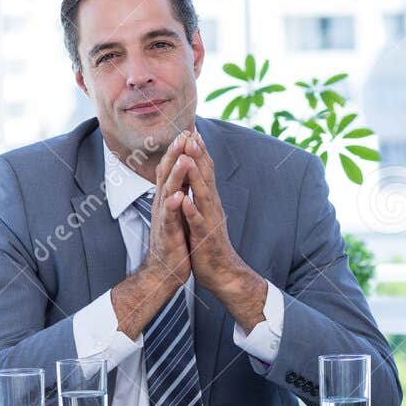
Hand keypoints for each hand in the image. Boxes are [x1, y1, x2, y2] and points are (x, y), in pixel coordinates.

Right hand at [111, 135, 193, 336]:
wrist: (164, 271)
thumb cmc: (172, 241)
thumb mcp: (176, 212)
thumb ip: (176, 193)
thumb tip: (179, 175)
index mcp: (167, 198)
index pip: (171, 169)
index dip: (178, 150)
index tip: (187, 130)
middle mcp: (162, 205)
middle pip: (166, 174)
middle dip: (175, 154)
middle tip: (182, 134)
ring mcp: (163, 219)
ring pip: (168, 193)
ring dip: (175, 175)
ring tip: (182, 158)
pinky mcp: (167, 235)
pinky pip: (169, 219)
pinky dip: (174, 207)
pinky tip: (179, 197)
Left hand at [173, 130, 265, 328]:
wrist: (221, 273)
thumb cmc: (208, 244)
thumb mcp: (202, 215)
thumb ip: (199, 196)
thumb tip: (194, 177)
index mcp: (208, 202)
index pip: (204, 172)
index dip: (198, 152)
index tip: (190, 131)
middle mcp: (212, 208)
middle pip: (205, 177)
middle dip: (198, 156)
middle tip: (191, 134)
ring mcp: (210, 222)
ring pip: (203, 196)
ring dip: (195, 177)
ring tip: (188, 158)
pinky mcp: (205, 239)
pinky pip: (198, 224)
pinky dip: (191, 212)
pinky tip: (184, 201)